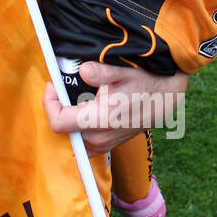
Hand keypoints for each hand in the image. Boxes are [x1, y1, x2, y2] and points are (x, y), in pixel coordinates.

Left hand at [43, 62, 188, 156]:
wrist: (167, 97)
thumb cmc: (145, 82)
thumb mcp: (124, 71)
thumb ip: (102, 72)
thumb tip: (84, 71)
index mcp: (100, 120)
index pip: (58, 122)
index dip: (49, 102)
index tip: (53, 86)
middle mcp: (100, 138)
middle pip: (63, 128)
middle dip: (59, 107)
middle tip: (65, 87)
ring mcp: (105, 144)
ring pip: (72, 135)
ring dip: (69, 116)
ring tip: (77, 96)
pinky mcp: (109, 145)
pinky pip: (84, 141)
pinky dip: (79, 125)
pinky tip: (87, 107)